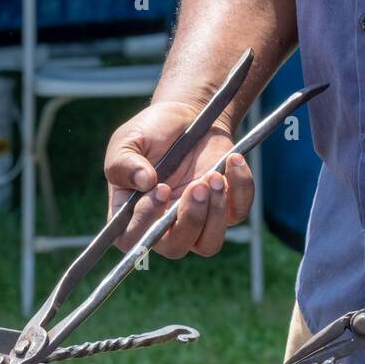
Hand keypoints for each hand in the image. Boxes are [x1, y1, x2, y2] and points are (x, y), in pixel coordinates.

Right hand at [103, 101, 253, 258]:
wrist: (188, 115)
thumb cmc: (152, 132)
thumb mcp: (128, 141)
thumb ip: (123, 163)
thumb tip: (144, 182)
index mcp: (133, 214)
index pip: (132, 240)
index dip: (146, 222)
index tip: (161, 189)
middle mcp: (163, 226)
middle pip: (175, 248)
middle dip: (190, 220)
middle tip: (197, 186)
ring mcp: (197, 221)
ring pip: (209, 244)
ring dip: (215, 212)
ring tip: (214, 176)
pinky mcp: (226, 209)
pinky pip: (238, 213)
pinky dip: (241, 188)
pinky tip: (232, 161)